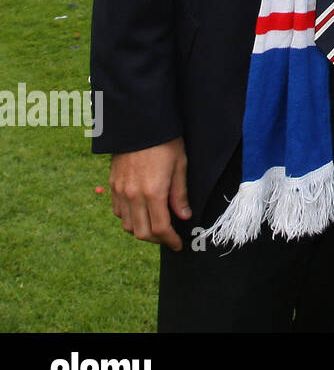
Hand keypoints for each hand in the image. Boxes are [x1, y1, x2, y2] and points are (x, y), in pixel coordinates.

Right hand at [109, 137, 190, 251]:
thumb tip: (184, 217)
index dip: (170, 240)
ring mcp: (120, 191)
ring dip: (142, 230)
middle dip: (157, 239)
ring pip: (127, 225)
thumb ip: (180, 194)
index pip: (160, 228)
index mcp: (153, 192)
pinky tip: (142, 212)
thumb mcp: (180, 166)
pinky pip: (118, 211)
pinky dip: (130, 218)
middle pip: (141, 232)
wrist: (140, 124)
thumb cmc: (165, 143)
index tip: (178, 244)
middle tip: (169, 237)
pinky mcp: (112, 185)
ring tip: (157, 225)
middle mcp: (133, 196)